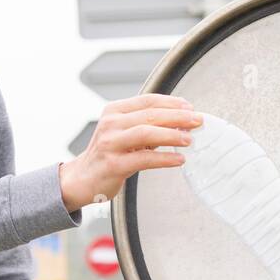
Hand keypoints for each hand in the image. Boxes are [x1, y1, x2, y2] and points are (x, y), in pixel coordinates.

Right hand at [58, 94, 203, 211]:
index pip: (147, 100)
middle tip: (198, 120)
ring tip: (189, 139)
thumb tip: (180, 122)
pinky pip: (144, 159)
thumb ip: (146, 126)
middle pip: (150, 115)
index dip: (171, 102)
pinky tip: (179, 159)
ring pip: (146, 133)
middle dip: (178, 116)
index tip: (190, 107)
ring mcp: (110, 143)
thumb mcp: (124, 133)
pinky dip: (165, 158)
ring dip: (172, 135)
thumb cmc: (108, 155)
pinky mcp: (114, 164)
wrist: (81, 178)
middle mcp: (111, 124)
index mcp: (114, 111)